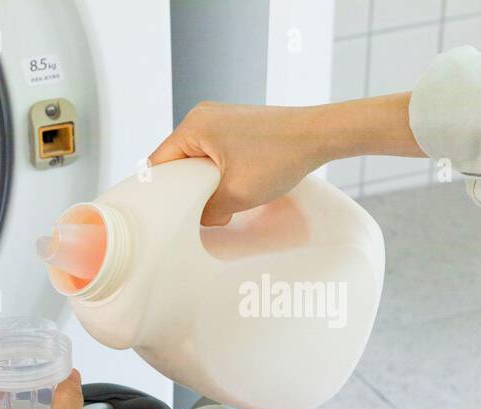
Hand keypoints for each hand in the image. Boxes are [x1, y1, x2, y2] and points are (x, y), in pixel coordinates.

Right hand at [149, 102, 329, 225]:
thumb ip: (207, 212)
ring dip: (206, 182)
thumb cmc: (283, 155)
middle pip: (177, 162)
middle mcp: (202, 117)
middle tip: (200, 210)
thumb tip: (199, 219)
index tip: (170, 213)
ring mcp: (219, 119)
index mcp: (194, 126)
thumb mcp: (236, 195)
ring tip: (222, 197)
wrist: (320, 135)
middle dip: (187, 189)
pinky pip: (212, 154)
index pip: (159, 164)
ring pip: (196, 160)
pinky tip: (234, 185)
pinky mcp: (234, 125)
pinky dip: (219, 172)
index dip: (163, 192)